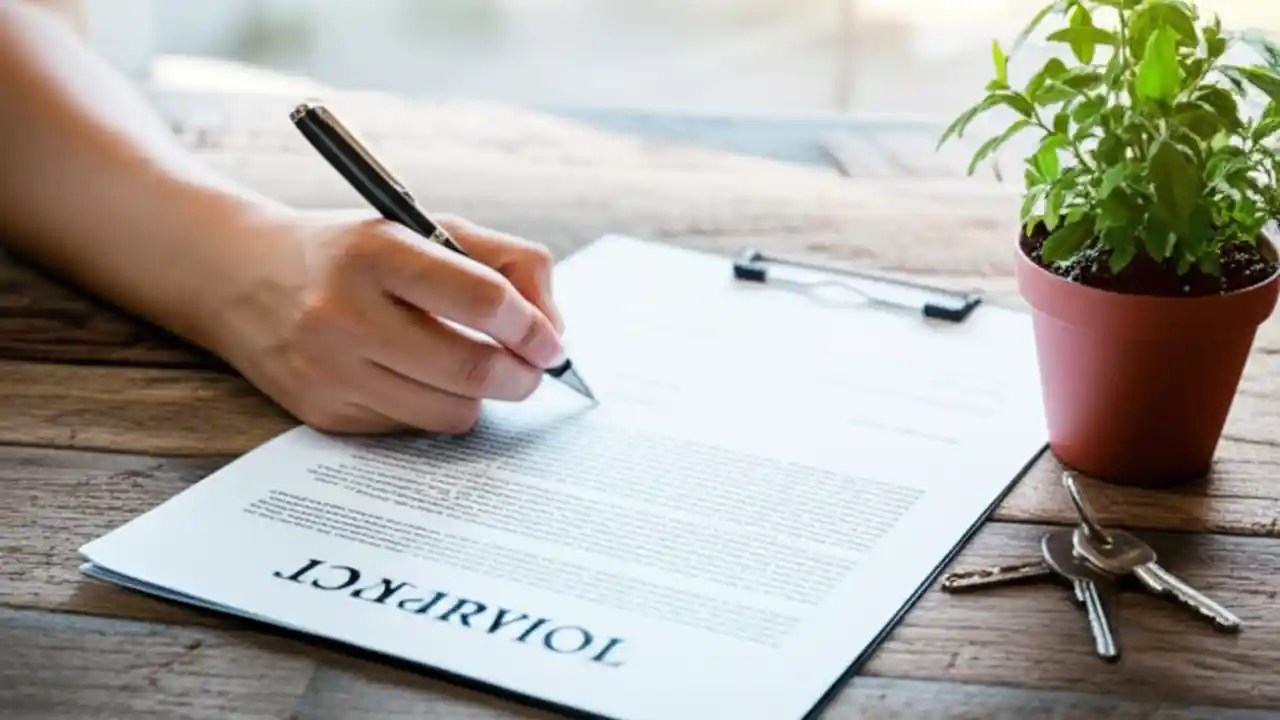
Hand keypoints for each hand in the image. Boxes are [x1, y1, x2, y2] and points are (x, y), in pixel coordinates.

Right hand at [203, 210, 566, 434]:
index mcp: (376, 251)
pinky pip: (413, 428)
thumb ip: (504, 261)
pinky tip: (420, 379)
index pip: (481, 299)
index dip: (531, 327)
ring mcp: (329, 370)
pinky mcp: (323, 413)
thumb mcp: (425, 227)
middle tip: (533, 369)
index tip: (551, 341)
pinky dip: (434, 408)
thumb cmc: (355, 252)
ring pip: (449, 412)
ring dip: (482, 398)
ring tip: (480, 371)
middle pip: (471, 369)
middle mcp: (345, 313)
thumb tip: (551, 327)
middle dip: (522, 376)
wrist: (243, 277)